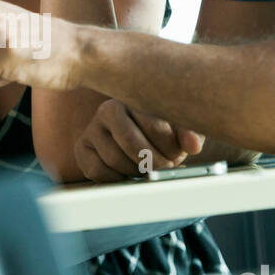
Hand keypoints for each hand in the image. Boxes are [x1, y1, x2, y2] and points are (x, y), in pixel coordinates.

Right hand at [74, 99, 205, 182]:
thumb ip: (191, 133)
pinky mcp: (82, 149)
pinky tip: (128, 171)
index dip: (169, 147)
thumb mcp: (183, 127)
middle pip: (131, 143)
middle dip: (154, 162)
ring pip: (115, 160)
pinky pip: (96, 170)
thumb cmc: (166, 130)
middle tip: (166, 167)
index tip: (178, 154)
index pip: (153, 124)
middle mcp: (108, 109)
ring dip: (137, 171)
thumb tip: (193, 146)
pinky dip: (116, 178)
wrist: (144, 137)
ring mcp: (92, 129)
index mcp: (135, 97)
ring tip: (148, 167)